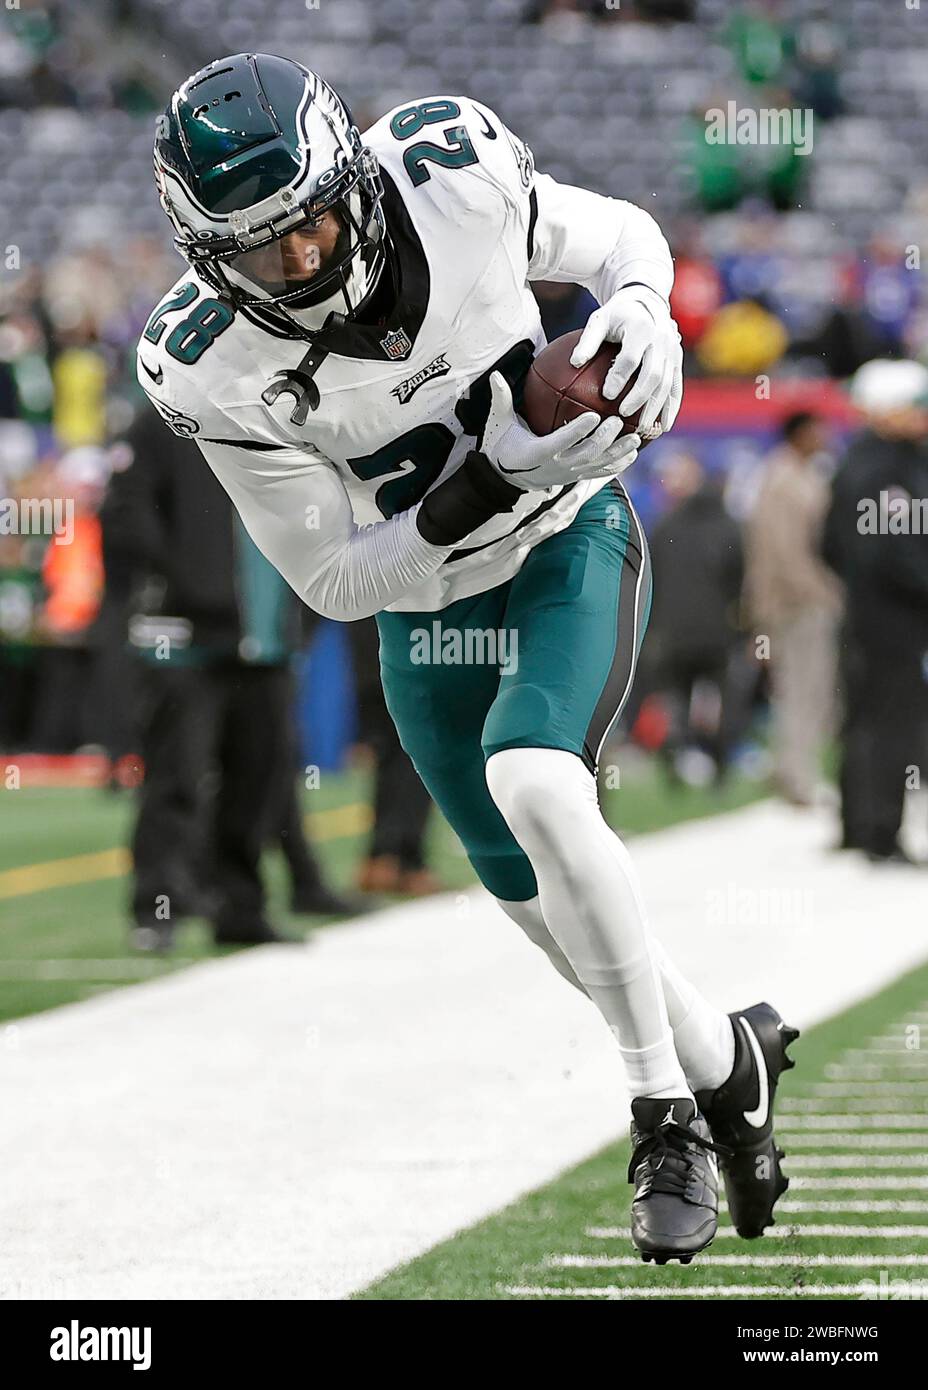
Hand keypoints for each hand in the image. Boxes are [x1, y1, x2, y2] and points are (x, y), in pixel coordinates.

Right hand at [480, 372, 640, 490]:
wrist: (504, 479)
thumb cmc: (503, 446)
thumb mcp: (499, 423)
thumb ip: (502, 399)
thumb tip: (496, 374)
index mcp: (538, 452)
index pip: (561, 441)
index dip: (577, 431)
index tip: (593, 415)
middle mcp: (556, 466)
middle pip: (585, 454)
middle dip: (604, 438)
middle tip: (617, 420)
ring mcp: (568, 474)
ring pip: (597, 465)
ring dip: (617, 452)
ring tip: (635, 437)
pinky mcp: (575, 478)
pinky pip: (600, 473)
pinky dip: (617, 464)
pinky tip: (633, 453)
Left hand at [570, 286, 682, 432]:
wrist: (647, 301)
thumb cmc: (616, 315)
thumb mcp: (598, 320)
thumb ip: (587, 341)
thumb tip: (573, 362)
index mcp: (640, 328)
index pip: (630, 357)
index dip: (619, 376)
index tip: (605, 395)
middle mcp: (661, 339)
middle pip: (653, 374)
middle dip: (639, 397)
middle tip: (622, 415)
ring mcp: (673, 351)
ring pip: (667, 384)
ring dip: (656, 408)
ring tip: (641, 430)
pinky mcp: (678, 361)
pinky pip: (676, 387)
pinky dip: (671, 408)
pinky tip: (662, 427)